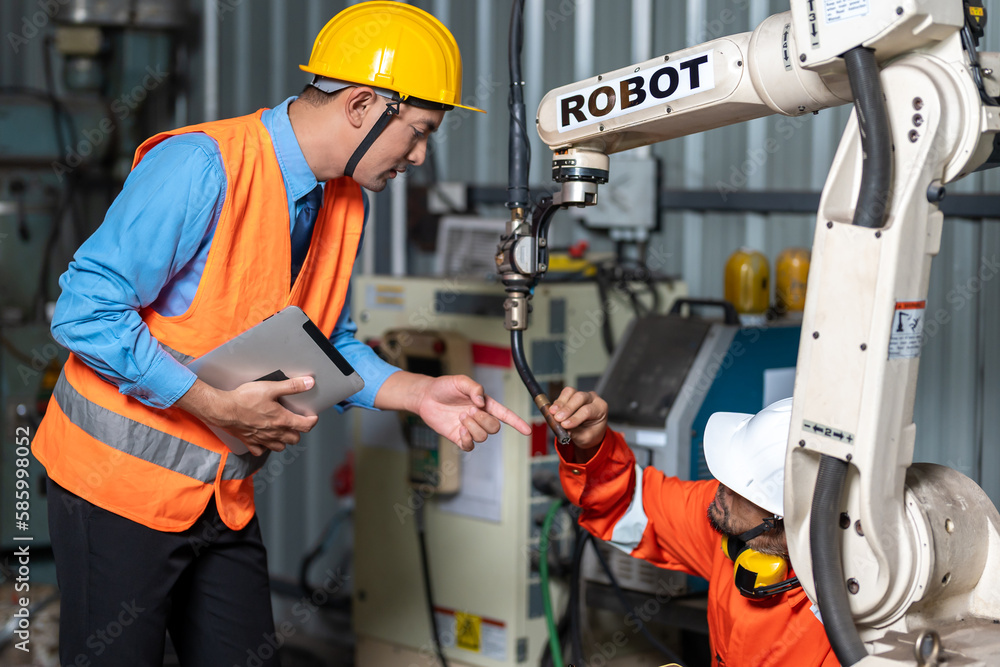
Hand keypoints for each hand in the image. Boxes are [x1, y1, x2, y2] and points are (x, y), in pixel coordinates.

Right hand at [176, 377, 318, 456]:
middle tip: (296, 422)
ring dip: (283, 441)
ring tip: (282, 431)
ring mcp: (262, 439)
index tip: (312, 416)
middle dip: (298, 431)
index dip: (312, 421)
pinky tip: (264, 440)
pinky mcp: (249, 442)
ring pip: (280, 447)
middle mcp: (274, 433)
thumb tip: (309, 383)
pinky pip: (260, 451)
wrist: (222, 409)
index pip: (306, 426)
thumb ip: (292, 386)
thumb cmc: (245, 399)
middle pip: (294, 439)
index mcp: (282, 420)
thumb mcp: (271, 388)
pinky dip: (264, 448)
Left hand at [413, 374, 531, 451]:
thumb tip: (482, 403)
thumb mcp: (460, 381)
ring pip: (483, 437)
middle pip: (495, 428)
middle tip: (468, 410)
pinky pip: (470, 446)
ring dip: (473, 427)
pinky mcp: (459, 437)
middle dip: (483, 420)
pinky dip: (467, 440)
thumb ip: (474, 388)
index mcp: (485, 404)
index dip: (517, 422)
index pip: (505, 414)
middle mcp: (480, 417)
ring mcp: (470, 428)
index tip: (527, 431)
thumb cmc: (444, 387)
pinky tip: (460, 430)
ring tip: (460, 417)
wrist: (425, 397)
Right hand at [548, 386, 607, 449]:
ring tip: (553, 413)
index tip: (564, 425)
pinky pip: (565, 393)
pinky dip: (558, 401)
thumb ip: (575, 432)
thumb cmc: (589, 433)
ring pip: (571, 392)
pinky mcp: (572, 394)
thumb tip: (563, 428)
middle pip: (580, 397)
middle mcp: (593, 398)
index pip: (588, 410)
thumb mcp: (585, 438)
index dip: (575, 418)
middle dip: (567, 408)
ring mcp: (582, 394)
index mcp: (601, 408)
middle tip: (557, 418)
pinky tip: (553, 410)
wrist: (588, 431)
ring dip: (561, 403)